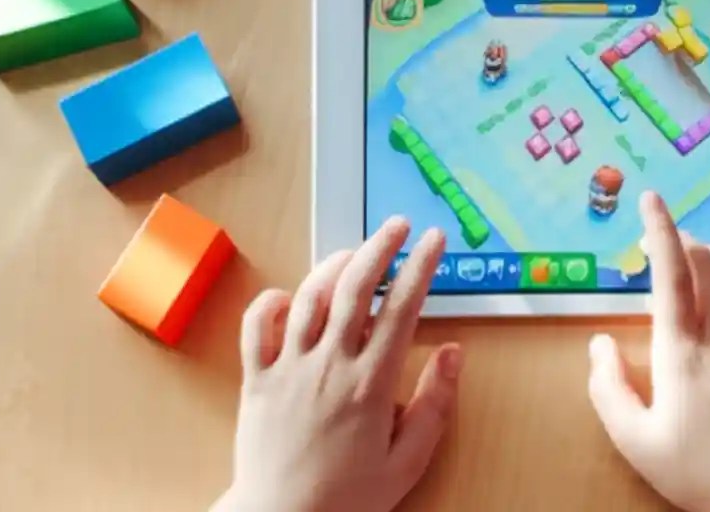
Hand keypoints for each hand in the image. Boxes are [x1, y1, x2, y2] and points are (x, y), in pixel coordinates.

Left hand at [214, 218, 460, 511]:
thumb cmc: (348, 498)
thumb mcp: (407, 460)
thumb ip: (434, 404)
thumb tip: (454, 353)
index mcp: (371, 383)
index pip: (402, 308)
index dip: (420, 267)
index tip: (433, 240)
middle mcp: (329, 365)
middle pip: (355, 287)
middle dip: (380, 247)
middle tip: (396, 224)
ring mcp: (288, 368)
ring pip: (309, 296)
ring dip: (333, 265)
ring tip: (354, 251)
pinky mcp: (255, 379)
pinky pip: (256, 326)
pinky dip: (272, 301)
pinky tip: (291, 295)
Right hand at [587, 192, 709, 511]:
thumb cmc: (699, 470)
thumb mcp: (634, 440)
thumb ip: (608, 388)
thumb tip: (599, 344)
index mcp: (680, 350)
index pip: (670, 272)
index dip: (658, 229)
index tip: (650, 200)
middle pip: (708, 258)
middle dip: (686, 238)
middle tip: (670, 244)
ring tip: (706, 260)